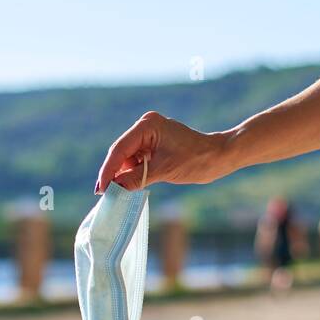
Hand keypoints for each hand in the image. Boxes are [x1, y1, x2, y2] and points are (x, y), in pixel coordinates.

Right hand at [95, 111, 234, 192]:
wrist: (218, 157)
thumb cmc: (196, 160)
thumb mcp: (163, 171)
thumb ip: (135, 179)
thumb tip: (113, 189)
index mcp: (148, 125)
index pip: (120, 149)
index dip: (108, 170)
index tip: (100, 189)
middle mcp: (146, 126)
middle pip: (120, 152)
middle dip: (113, 173)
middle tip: (104, 194)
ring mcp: (149, 135)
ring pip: (127, 158)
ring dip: (123, 174)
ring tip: (116, 193)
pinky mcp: (153, 145)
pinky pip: (136, 160)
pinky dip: (132, 173)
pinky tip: (128, 185)